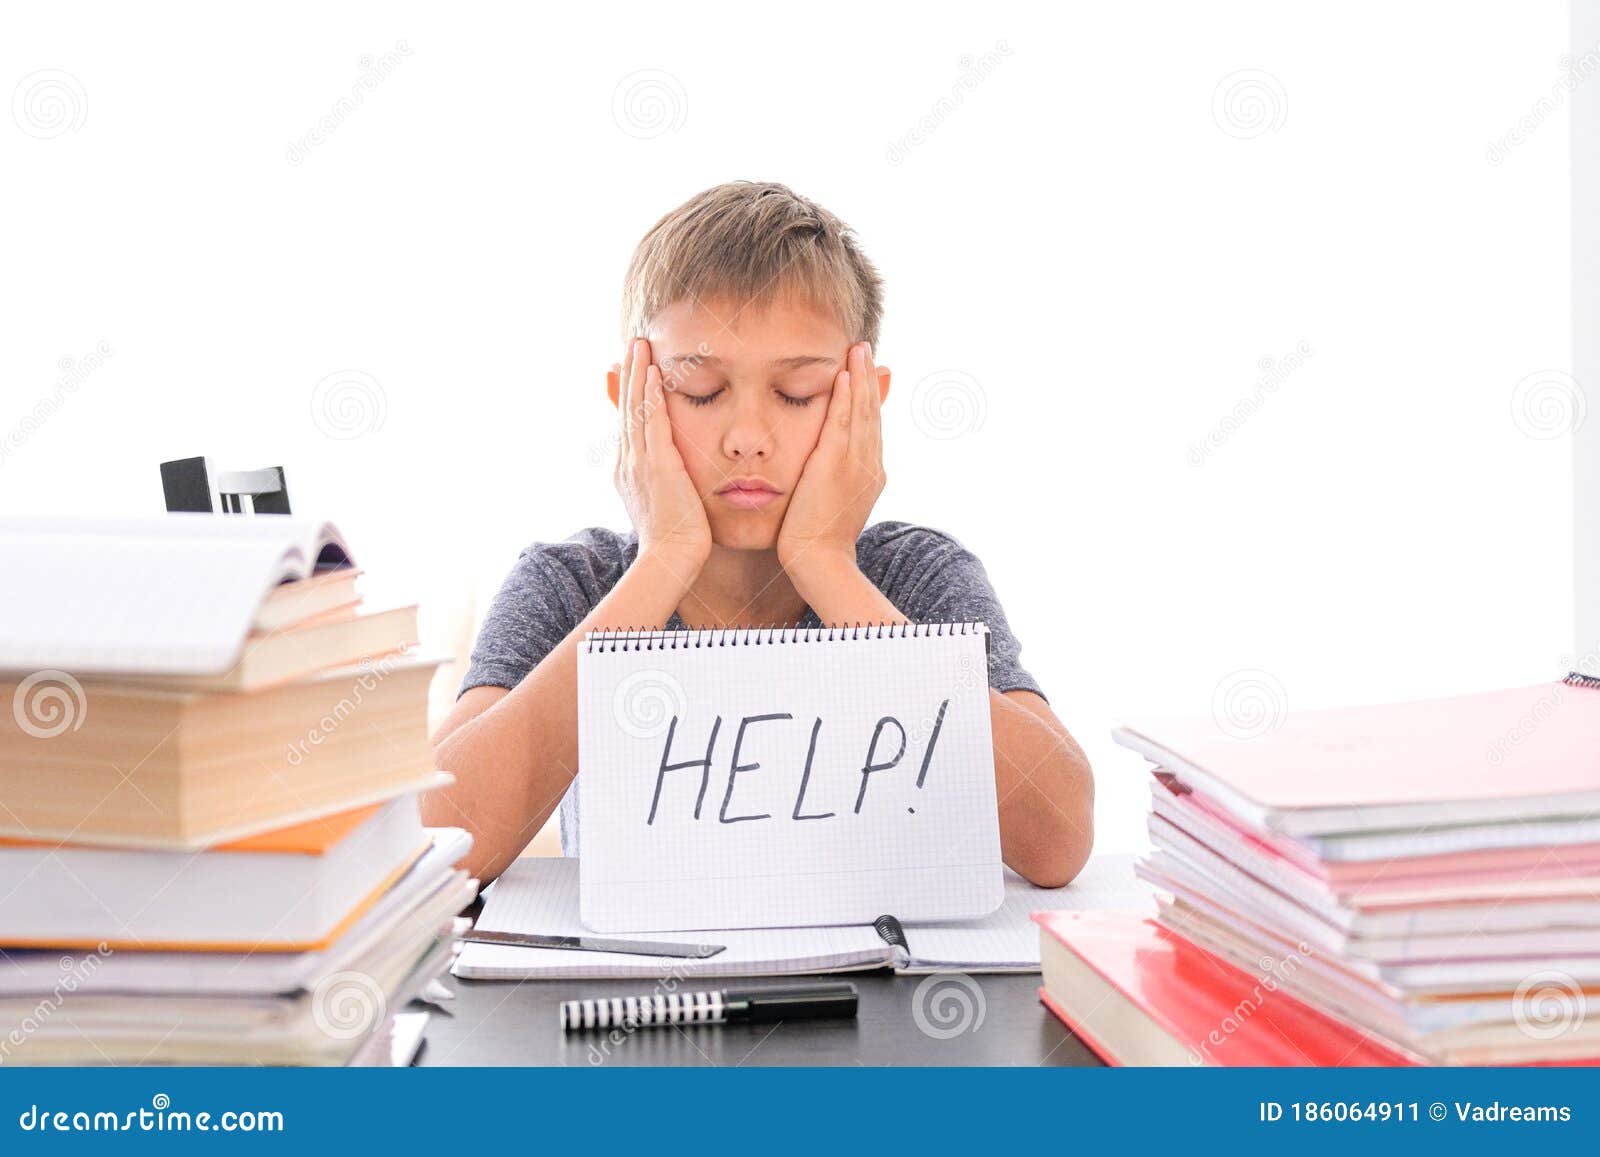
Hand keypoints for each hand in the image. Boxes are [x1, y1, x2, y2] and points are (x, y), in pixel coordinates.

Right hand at [613, 337, 712, 571]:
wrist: (670, 560)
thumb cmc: (676, 541)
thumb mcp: (667, 505)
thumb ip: (667, 484)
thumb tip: (674, 475)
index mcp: (629, 471)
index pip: (629, 423)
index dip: (630, 393)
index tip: (635, 368)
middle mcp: (628, 462)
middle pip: (626, 408)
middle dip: (629, 373)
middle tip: (633, 343)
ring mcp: (639, 463)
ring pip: (634, 408)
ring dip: (637, 373)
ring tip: (640, 344)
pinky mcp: (657, 466)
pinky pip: (652, 422)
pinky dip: (651, 396)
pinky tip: (654, 373)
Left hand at [776, 342, 885, 577]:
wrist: (821, 560)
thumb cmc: (820, 541)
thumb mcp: (835, 504)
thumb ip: (838, 481)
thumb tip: (834, 470)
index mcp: (871, 472)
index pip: (872, 426)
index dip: (870, 397)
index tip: (865, 371)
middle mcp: (869, 464)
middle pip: (872, 412)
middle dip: (868, 378)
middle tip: (865, 349)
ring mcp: (855, 463)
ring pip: (861, 412)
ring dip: (859, 377)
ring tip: (857, 350)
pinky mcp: (834, 465)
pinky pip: (842, 424)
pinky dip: (845, 398)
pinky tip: (843, 375)